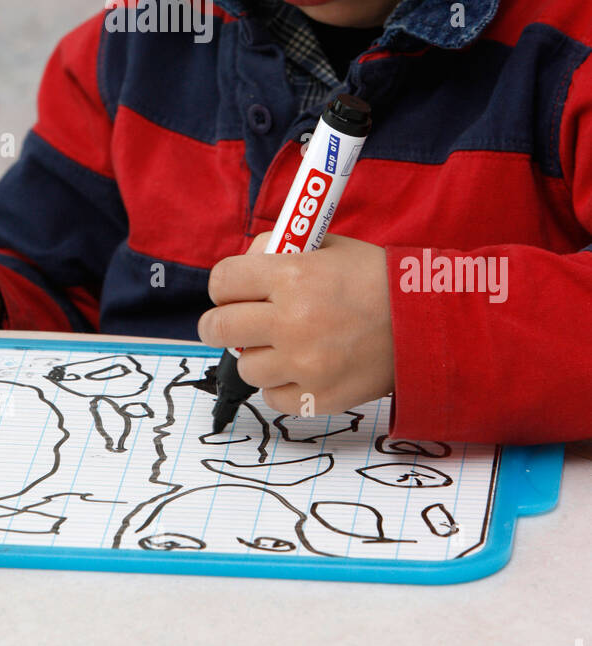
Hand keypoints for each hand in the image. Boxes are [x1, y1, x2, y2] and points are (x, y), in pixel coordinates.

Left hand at [197, 230, 393, 415]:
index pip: (222, 281)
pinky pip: (273, 397)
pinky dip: (282, 385)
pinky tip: (302, 368)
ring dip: (257, 356)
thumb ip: (280, 252)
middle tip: (235, 323)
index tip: (232, 291)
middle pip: (219, 328)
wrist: (427, 324)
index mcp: (292, 275)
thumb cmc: (375, 280)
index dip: (224, 285)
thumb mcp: (328, 247)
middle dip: (221, 323)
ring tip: (283, 345)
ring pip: (246, 367)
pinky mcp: (318, 398)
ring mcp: (304, 364)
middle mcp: (292, 321)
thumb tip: (240, 274)